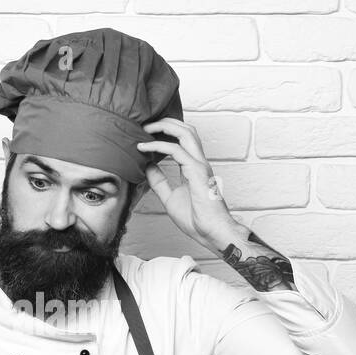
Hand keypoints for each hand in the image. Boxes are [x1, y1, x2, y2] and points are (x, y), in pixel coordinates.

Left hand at [137, 118, 241, 250]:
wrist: (210, 232)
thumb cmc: (196, 219)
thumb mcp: (170, 198)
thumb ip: (159, 182)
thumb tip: (146, 167)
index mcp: (194, 167)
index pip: (183, 140)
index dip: (166, 132)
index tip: (146, 134)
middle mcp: (199, 162)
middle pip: (186, 130)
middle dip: (166, 122)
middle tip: (145, 124)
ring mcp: (200, 165)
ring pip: (185, 133)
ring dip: (164, 127)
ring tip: (145, 128)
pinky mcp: (197, 171)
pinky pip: (176, 150)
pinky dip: (158, 146)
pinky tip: (144, 148)